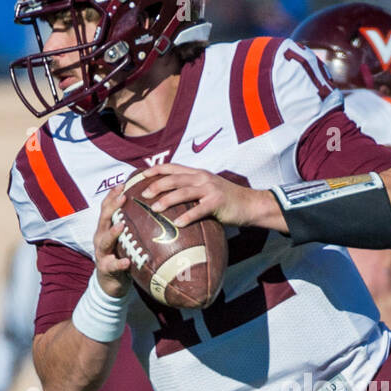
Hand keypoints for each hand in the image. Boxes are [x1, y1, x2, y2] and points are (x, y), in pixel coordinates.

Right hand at [94, 185, 131, 296]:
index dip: (113, 195)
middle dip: (112, 207)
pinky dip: (119, 263)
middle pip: (104, 219)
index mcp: (105, 228)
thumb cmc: (120, 255)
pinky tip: (127, 262)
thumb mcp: (124, 238)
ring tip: (121, 226)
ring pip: (105, 241)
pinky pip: (112, 265)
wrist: (110, 283)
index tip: (123, 183)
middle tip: (123, 197)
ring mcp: (102, 253)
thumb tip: (152, 207)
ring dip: (113, 233)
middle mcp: (100, 238)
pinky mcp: (106, 269)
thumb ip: (132, 225)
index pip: (107, 208)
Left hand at [136, 165, 280, 230]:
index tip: (140, 177)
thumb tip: (171, 200)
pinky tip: (177, 223)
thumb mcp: (208, 189)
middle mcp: (202, 178)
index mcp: (197, 173)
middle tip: (142, 195)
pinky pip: (199, 210)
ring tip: (154, 209)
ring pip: (183, 192)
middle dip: (156, 186)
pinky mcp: (217, 203)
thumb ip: (192, 190)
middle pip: (174, 179)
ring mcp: (210, 189)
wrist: (250, 204)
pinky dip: (187, 216)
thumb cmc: (227, 200)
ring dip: (167, 200)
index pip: (172, 167)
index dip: (155, 171)